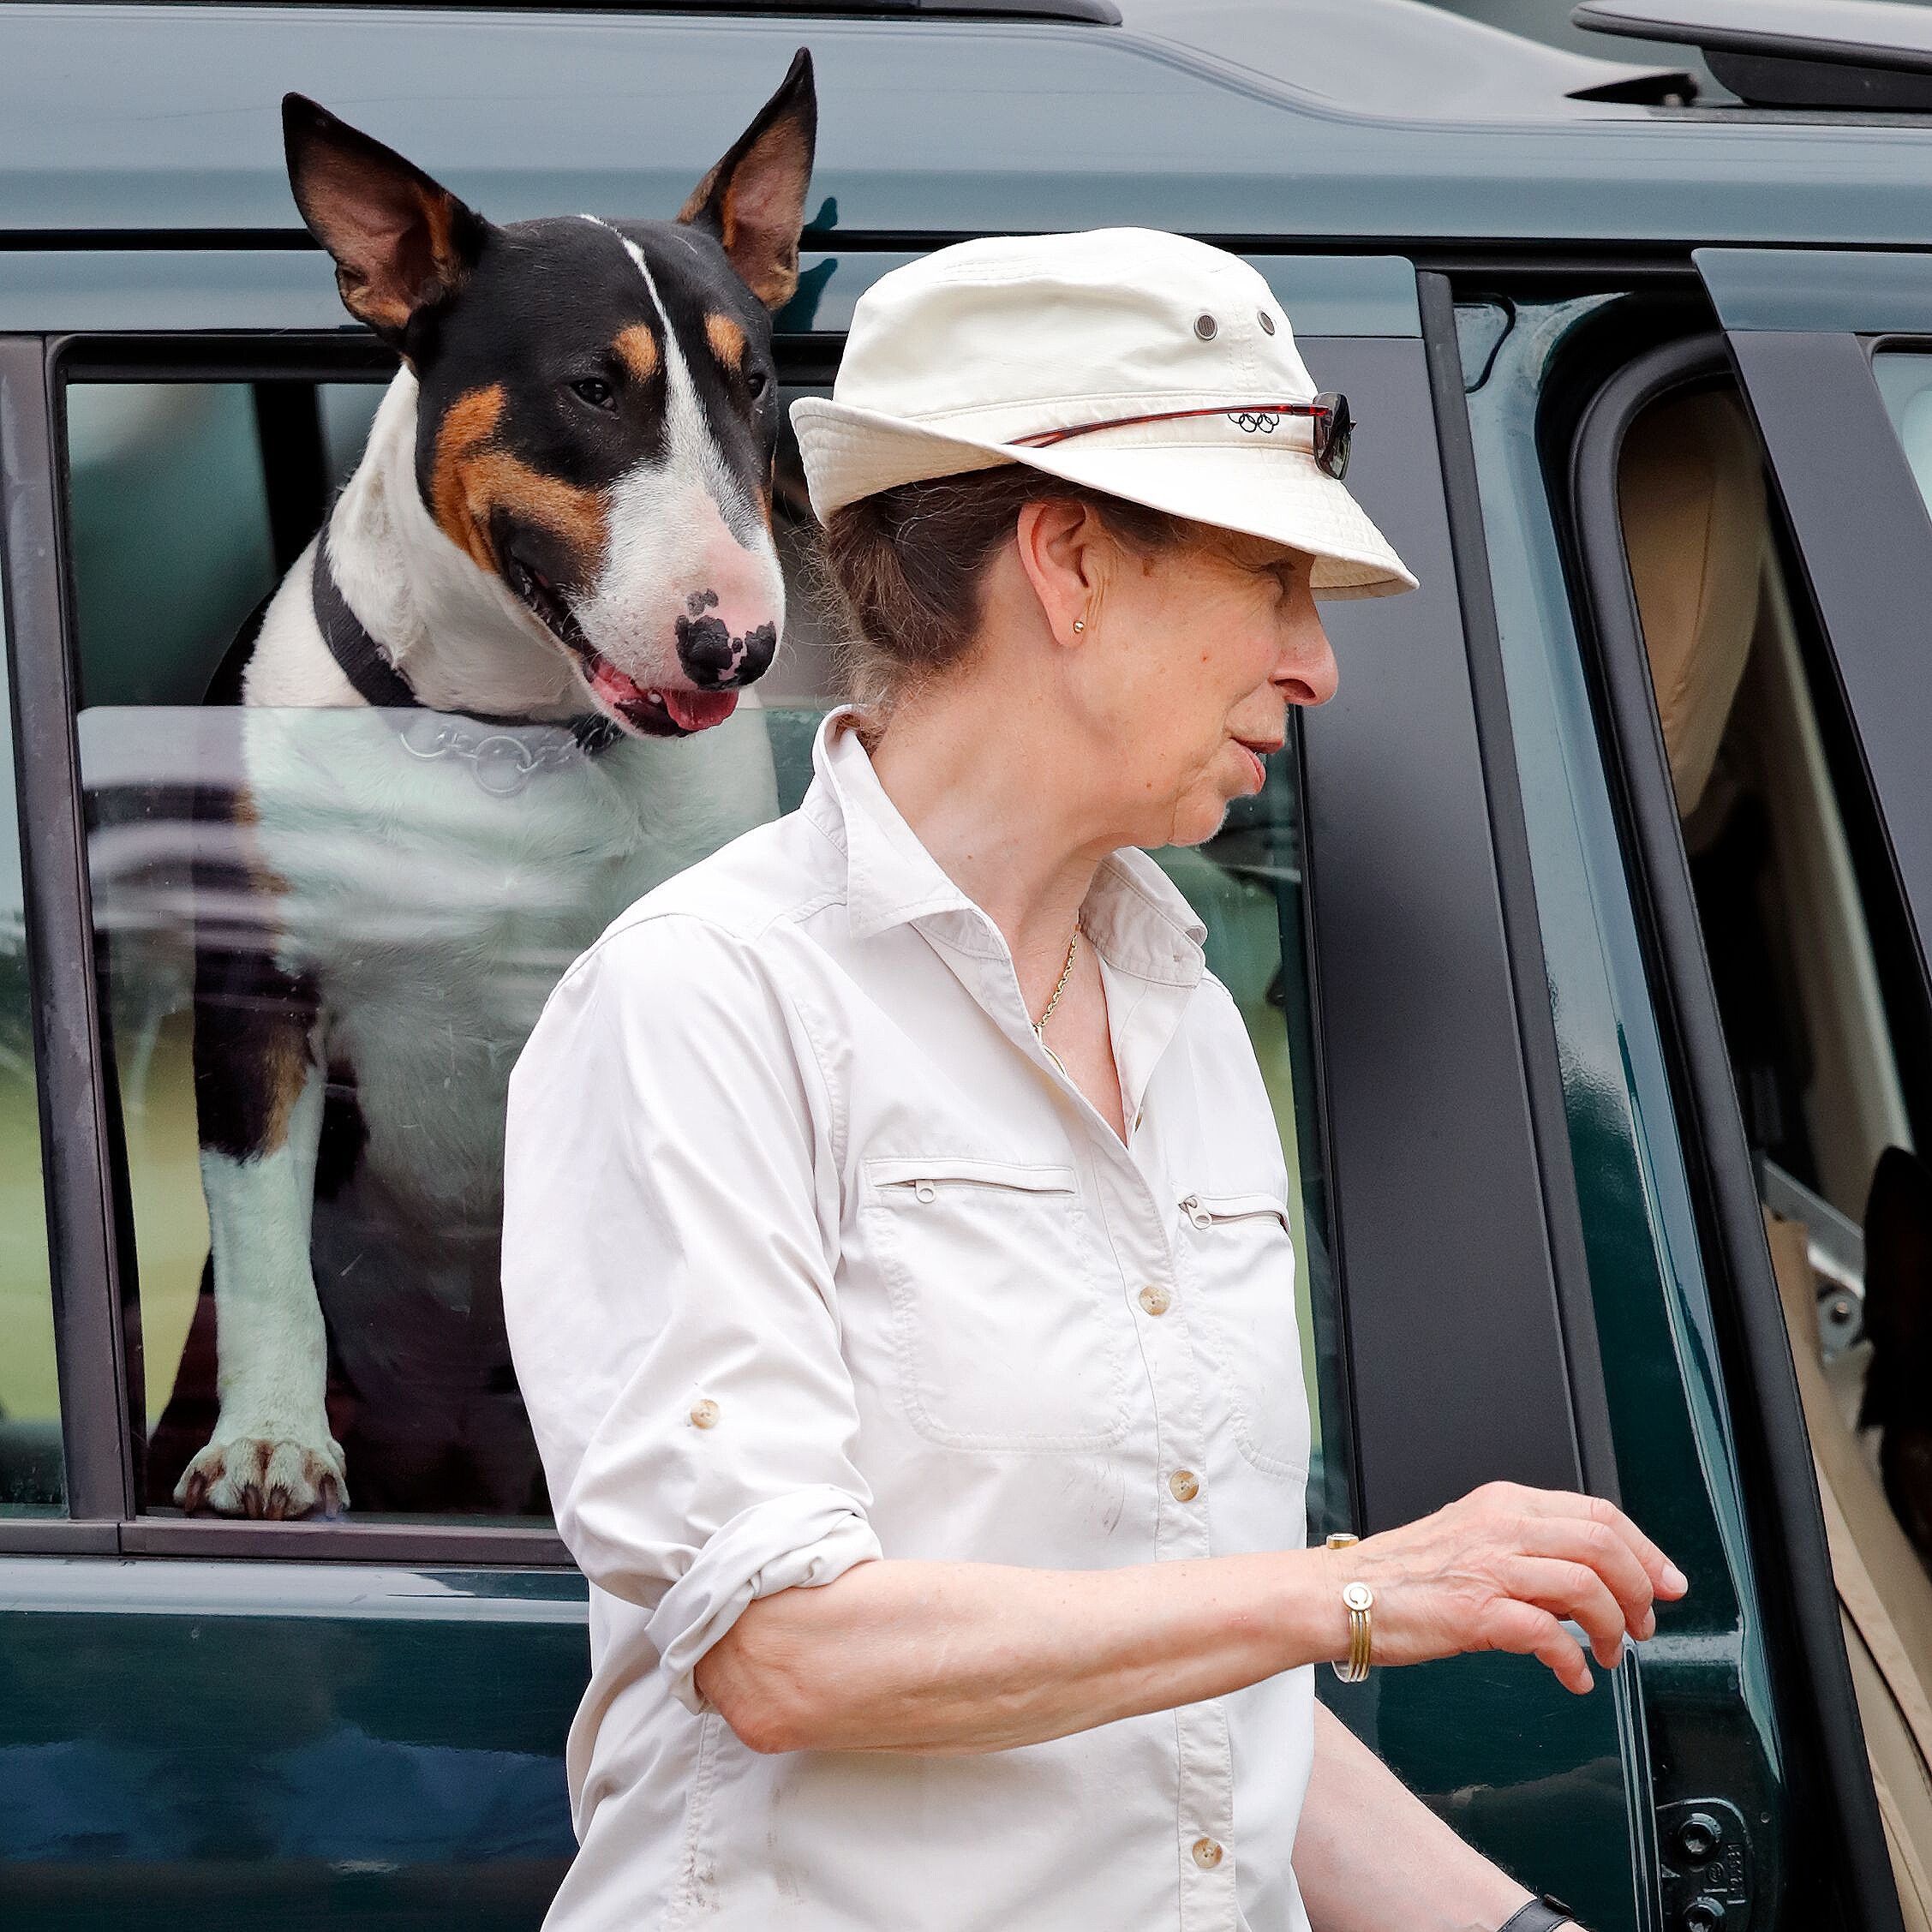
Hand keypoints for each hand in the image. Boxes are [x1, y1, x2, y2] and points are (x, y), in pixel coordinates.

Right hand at [1317, 1482, 1687, 1693]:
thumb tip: (1589, 1584)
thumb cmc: (1402, 1576)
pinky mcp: (1474, 1610)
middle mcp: (1500, 1525)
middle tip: (1643, 1625)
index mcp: (1503, 1503)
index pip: (1598, 1512)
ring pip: (1586, 1584)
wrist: (1342, 1595)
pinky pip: (1548, 1635)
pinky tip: (1572, 1677)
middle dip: (1640, 1590)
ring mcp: (1488, 1565)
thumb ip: (1529, 1551)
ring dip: (1612, 1627)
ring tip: (1608, 1653)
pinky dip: (1572, 1661)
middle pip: (1603, 1543)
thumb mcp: (1473, 1539)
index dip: (1645, 1549)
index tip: (1667, 1582)